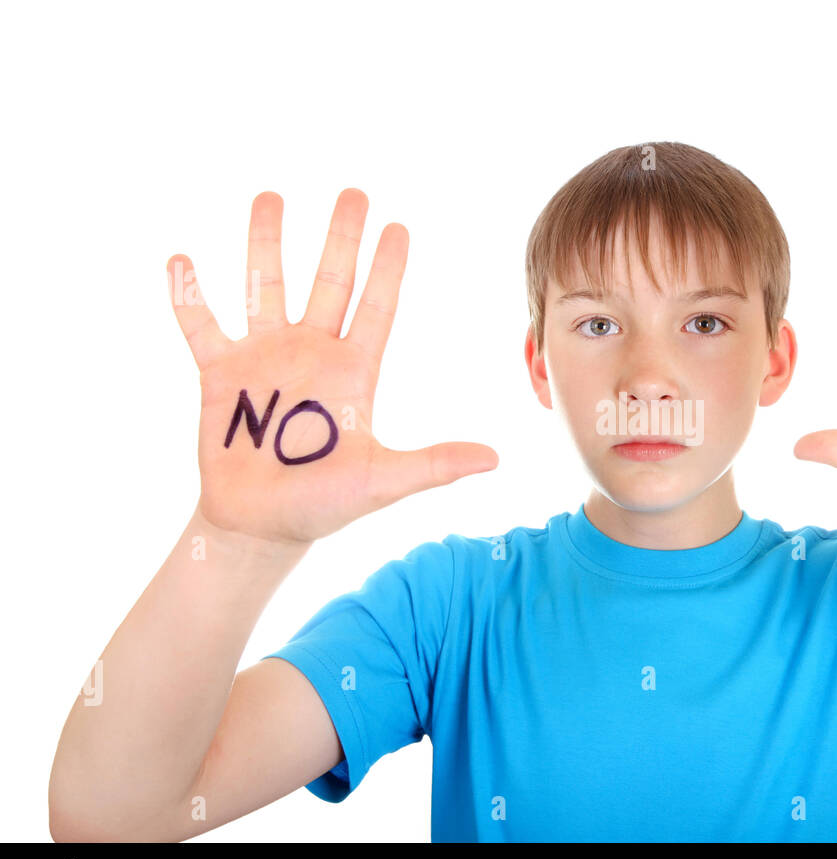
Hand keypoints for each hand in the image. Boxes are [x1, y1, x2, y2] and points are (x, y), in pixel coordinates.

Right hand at [168, 189, 497, 543]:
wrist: (263, 527)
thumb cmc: (325, 504)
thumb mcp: (381, 481)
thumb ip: (433, 466)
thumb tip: (496, 460)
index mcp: (353, 370)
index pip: (376, 306)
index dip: (387, 268)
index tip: (398, 226)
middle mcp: (311, 352)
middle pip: (329, 282)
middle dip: (340, 238)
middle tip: (353, 193)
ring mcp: (265, 358)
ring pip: (266, 286)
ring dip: (267, 242)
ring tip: (271, 195)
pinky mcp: (220, 375)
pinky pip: (201, 327)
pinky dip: (188, 296)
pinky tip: (179, 259)